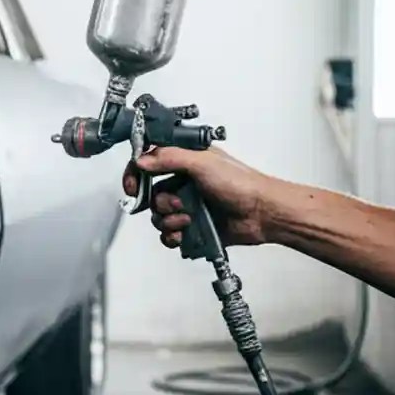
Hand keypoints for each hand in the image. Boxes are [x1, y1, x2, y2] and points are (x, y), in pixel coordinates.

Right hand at [122, 147, 274, 248]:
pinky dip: (171, 236)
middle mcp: (182, 182)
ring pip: (157, 215)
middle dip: (157, 202)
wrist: (262, 213)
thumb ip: (169, 158)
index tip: (132, 185)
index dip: (135, 173)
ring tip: (186, 219)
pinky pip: (168, 234)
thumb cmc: (241, 184)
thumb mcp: (203, 162)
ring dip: (168, 220)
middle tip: (174, 204)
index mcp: (183, 161)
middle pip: (148, 193)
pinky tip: (183, 233)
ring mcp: (186, 205)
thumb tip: (141, 161)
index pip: (148, 162)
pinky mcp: (191, 226)